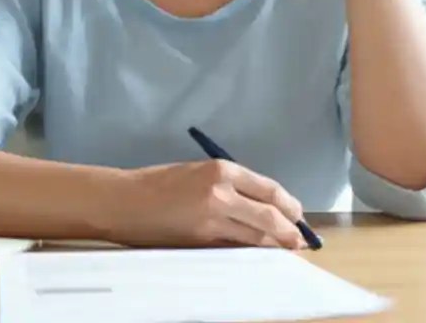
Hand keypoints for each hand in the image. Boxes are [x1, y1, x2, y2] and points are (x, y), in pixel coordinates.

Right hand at [107, 160, 306, 248]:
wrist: (125, 202)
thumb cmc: (158, 183)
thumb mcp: (197, 172)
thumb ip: (229, 185)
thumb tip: (260, 203)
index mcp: (221, 170)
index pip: (269, 189)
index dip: (289, 205)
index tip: (297, 214)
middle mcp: (221, 194)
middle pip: (270, 216)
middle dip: (291, 229)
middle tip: (301, 238)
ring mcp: (212, 220)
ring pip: (257, 237)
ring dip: (276, 245)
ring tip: (288, 249)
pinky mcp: (201, 242)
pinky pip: (236, 249)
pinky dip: (252, 252)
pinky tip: (260, 255)